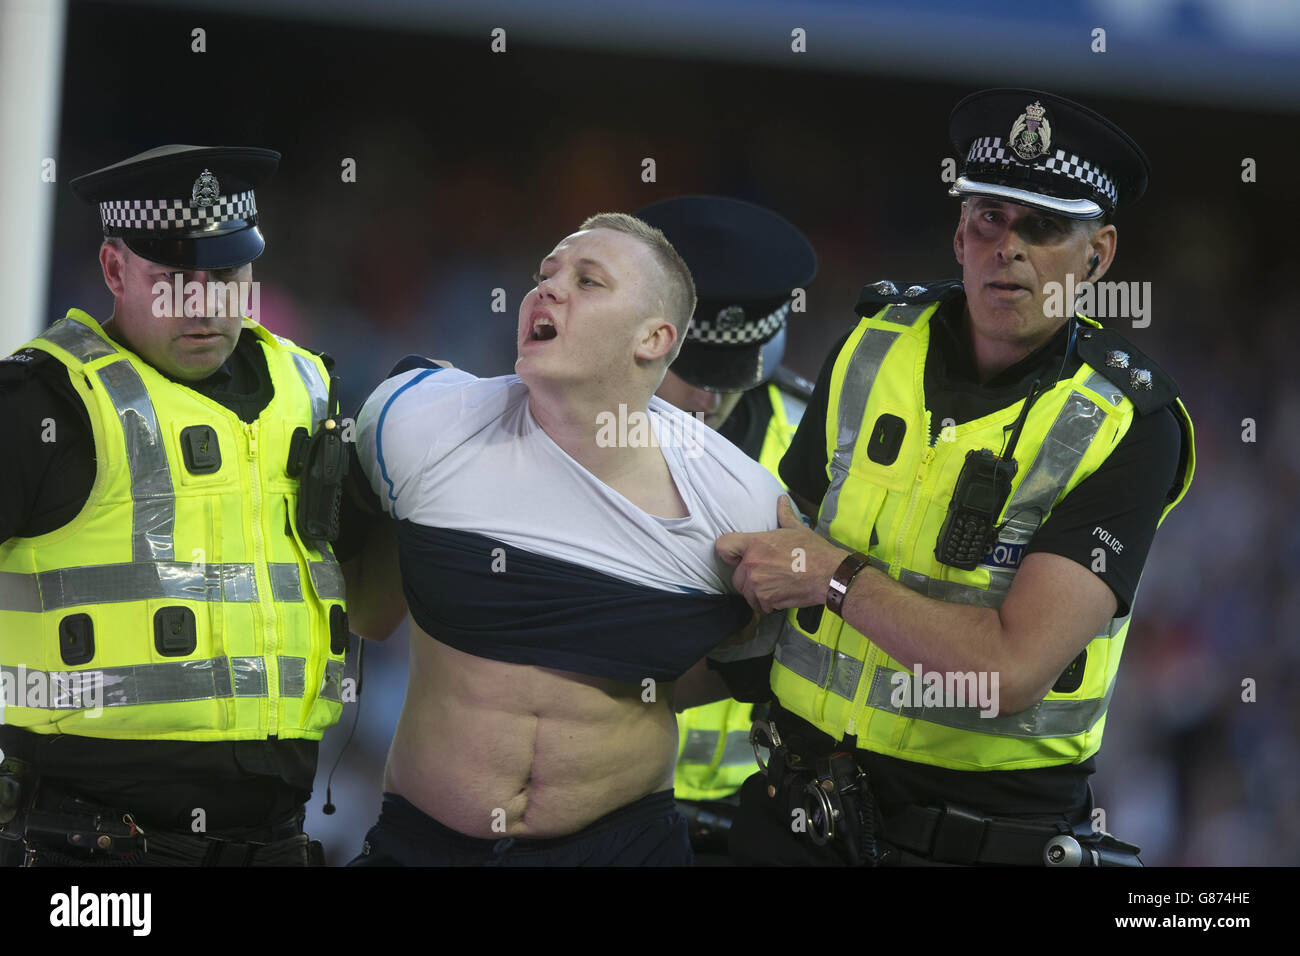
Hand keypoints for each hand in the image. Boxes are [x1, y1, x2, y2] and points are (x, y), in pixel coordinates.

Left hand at [715, 496, 847, 612]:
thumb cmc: (814, 550)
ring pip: (746, 592)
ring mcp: (757, 584)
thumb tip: (781, 498)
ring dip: (756, 593)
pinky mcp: (766, 600)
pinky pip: (758, 605)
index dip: (728, 552)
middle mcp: (752, 564)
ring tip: (772, 587)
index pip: (723, 546)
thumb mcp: (797, 528)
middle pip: (735, 576)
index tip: (736, 558)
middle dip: (747, 578)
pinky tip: (779, 596)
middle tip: (764, 576)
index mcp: (755, 543)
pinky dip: (766, 604)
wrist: (829, 575)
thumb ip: (784, 514)